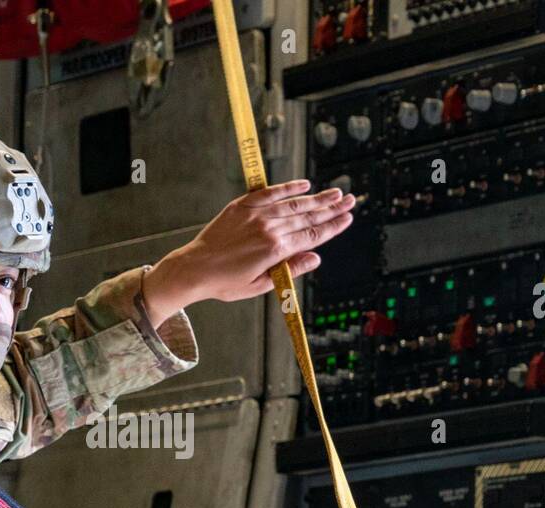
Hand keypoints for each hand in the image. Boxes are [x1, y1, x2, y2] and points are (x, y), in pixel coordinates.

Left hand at [140, 179, 356, 320]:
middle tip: (350, 200)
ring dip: (317, 198)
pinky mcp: (242, 206)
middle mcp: (269, 229)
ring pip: (294, 204)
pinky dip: (288, 188)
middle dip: (332, 208)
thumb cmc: (225, 282)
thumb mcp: (261, 285)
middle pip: (308, 217)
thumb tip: (316, 258)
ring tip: (335, 193)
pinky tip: (304, 184)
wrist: (194, 268)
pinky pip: (270, 193)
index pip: (313, 236)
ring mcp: (256, 215)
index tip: (348, 218)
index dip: (333, 226)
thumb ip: (290, 269)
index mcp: (276, 251)